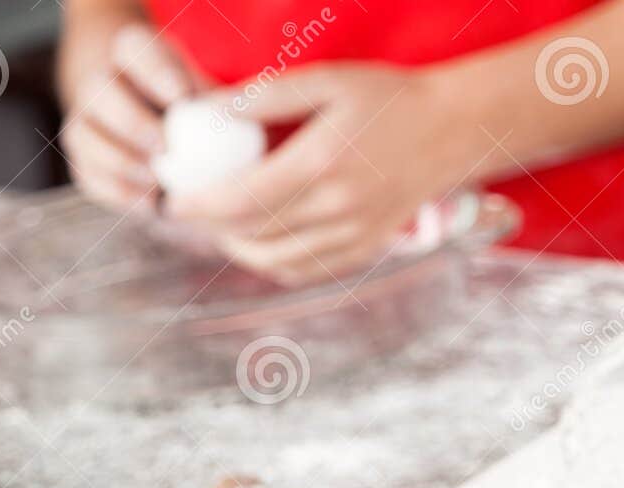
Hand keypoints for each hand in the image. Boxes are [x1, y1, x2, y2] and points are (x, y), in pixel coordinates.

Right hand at [60, 21, 199, 211]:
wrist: (163, 144)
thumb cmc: (194, 115)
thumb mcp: (206, 98)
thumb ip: (214, 105)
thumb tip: (233, 118)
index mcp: (133, 54)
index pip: (132, 48)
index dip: (154, 72)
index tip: (182, 99)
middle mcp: (101, 83)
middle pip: (100, 91)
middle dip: (132, 121)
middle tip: (164, 147)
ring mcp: (85, 123)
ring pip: (84, 136)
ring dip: (122, 162)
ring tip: (156, 183)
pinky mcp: (84, 162)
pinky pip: (89, 177)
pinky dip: (119, 193)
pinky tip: (149, 205)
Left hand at [167, 64, 491, 285]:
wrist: (450, 131)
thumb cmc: (387, 98)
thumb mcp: (327, 79)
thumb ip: (268, 96)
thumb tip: (210, 112)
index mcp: (323, 162)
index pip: (245, 198)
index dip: (201, 205)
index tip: (173, 200)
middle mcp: (338, 207)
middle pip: (254, 234)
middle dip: (211, 228)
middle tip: (186, 213)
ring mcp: (353, 235)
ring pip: (276, 261)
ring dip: (237, 250)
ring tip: (217, 228)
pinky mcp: (363, 250)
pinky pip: (305, 270)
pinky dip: (272, 264)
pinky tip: (255, 245)